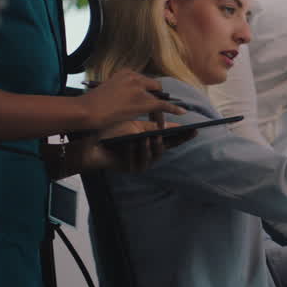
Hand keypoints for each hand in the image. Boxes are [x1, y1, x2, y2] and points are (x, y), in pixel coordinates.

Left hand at [77, 121, 195, 172]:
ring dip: (150, 146)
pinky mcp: (128, 169)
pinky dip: (133, 151)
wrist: (90, 143)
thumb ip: (154, 126)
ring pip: (152, 156)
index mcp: (151, 142)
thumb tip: (173, 118)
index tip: (195, 130)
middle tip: (177, 134)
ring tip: (149, 136)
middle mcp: (148, 153)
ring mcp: (139, 162)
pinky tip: (131, 142)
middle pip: (166, 149)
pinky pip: (135, 161)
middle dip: (173, 142)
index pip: (171, 139)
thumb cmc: (111, 133)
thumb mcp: (136, 126)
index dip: (183, 136)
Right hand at [80, 70, 183, 129]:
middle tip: (152, 112)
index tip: (146, 101)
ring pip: (157, 97)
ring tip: (157, 121)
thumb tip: (128, 100)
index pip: (144, 81)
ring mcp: (139, 88)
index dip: (146, 93)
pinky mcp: (143, 101)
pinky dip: (173, 108)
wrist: (86, 110)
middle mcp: (134, 76)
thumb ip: (120, 91)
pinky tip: (182, 112)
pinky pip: (163, 104)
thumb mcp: (107, 91)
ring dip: (158, 109)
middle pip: (153, 87)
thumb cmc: (91, 105)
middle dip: (154, 98)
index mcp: (125, 73)